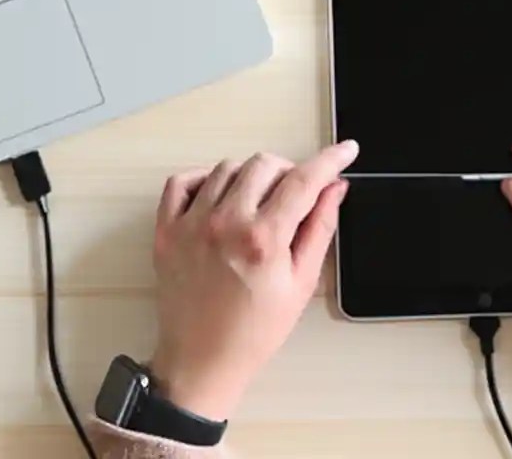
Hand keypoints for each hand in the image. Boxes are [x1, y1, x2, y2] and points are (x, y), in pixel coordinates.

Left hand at [150, 141, 358, 419]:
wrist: (202, 360)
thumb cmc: (254, 331)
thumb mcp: (301, 283)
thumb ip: (319, 228)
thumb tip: (334, 189)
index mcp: (263, 239)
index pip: (304, 180)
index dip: (330, 159)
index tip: (344, 151)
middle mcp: (225, 224)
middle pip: (264, 164)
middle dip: (288, 171)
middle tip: (296, 193)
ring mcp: (191, 225)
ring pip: (226, 168)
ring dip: (250, 176)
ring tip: (259, 203)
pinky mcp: (166, 231)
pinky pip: (182, 182)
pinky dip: (204, 179)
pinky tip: (219, 197)